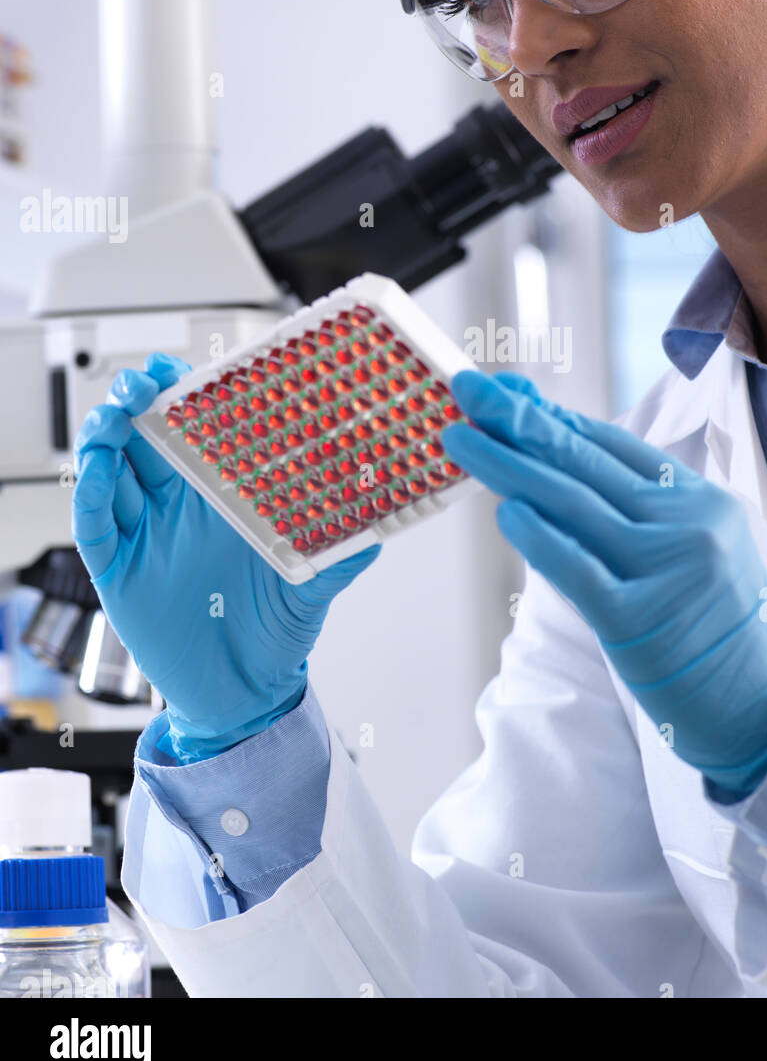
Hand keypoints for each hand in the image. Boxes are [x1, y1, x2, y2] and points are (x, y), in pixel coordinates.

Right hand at [71, 352, 380, 762]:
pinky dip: (93, 492)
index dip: (186, 395)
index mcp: (224, 494)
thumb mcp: (314, 583)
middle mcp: (180, 504)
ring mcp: (147, 532)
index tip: (187, 370)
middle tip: (146, 382)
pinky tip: (101, 471)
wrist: (246, 690)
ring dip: (107, 435)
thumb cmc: (277, 628)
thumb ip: (340, 550)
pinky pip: (97, 521)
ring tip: (116, 418)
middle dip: (138, 399)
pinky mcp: (119, 567)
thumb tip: (379, 523)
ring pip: (112, 466)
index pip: (197, 429)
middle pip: (145, 434)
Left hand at [441, 369, 766, 798]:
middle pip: (584, 463)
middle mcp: (686, 525)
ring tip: (459, 437)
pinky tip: (504, 510)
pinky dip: (538, 537)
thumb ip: (642, 507)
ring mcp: (665, 571)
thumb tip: (563, 459)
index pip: (612, 445)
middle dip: (519, 420)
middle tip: (467, 388)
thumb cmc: (717, 627)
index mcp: (700, 500)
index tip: (505, 392)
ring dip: (508, 465)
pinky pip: (578, 570)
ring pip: (572, 504)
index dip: (552, 415)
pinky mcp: (639, 623)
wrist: (764, 706)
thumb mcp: (698, 548)